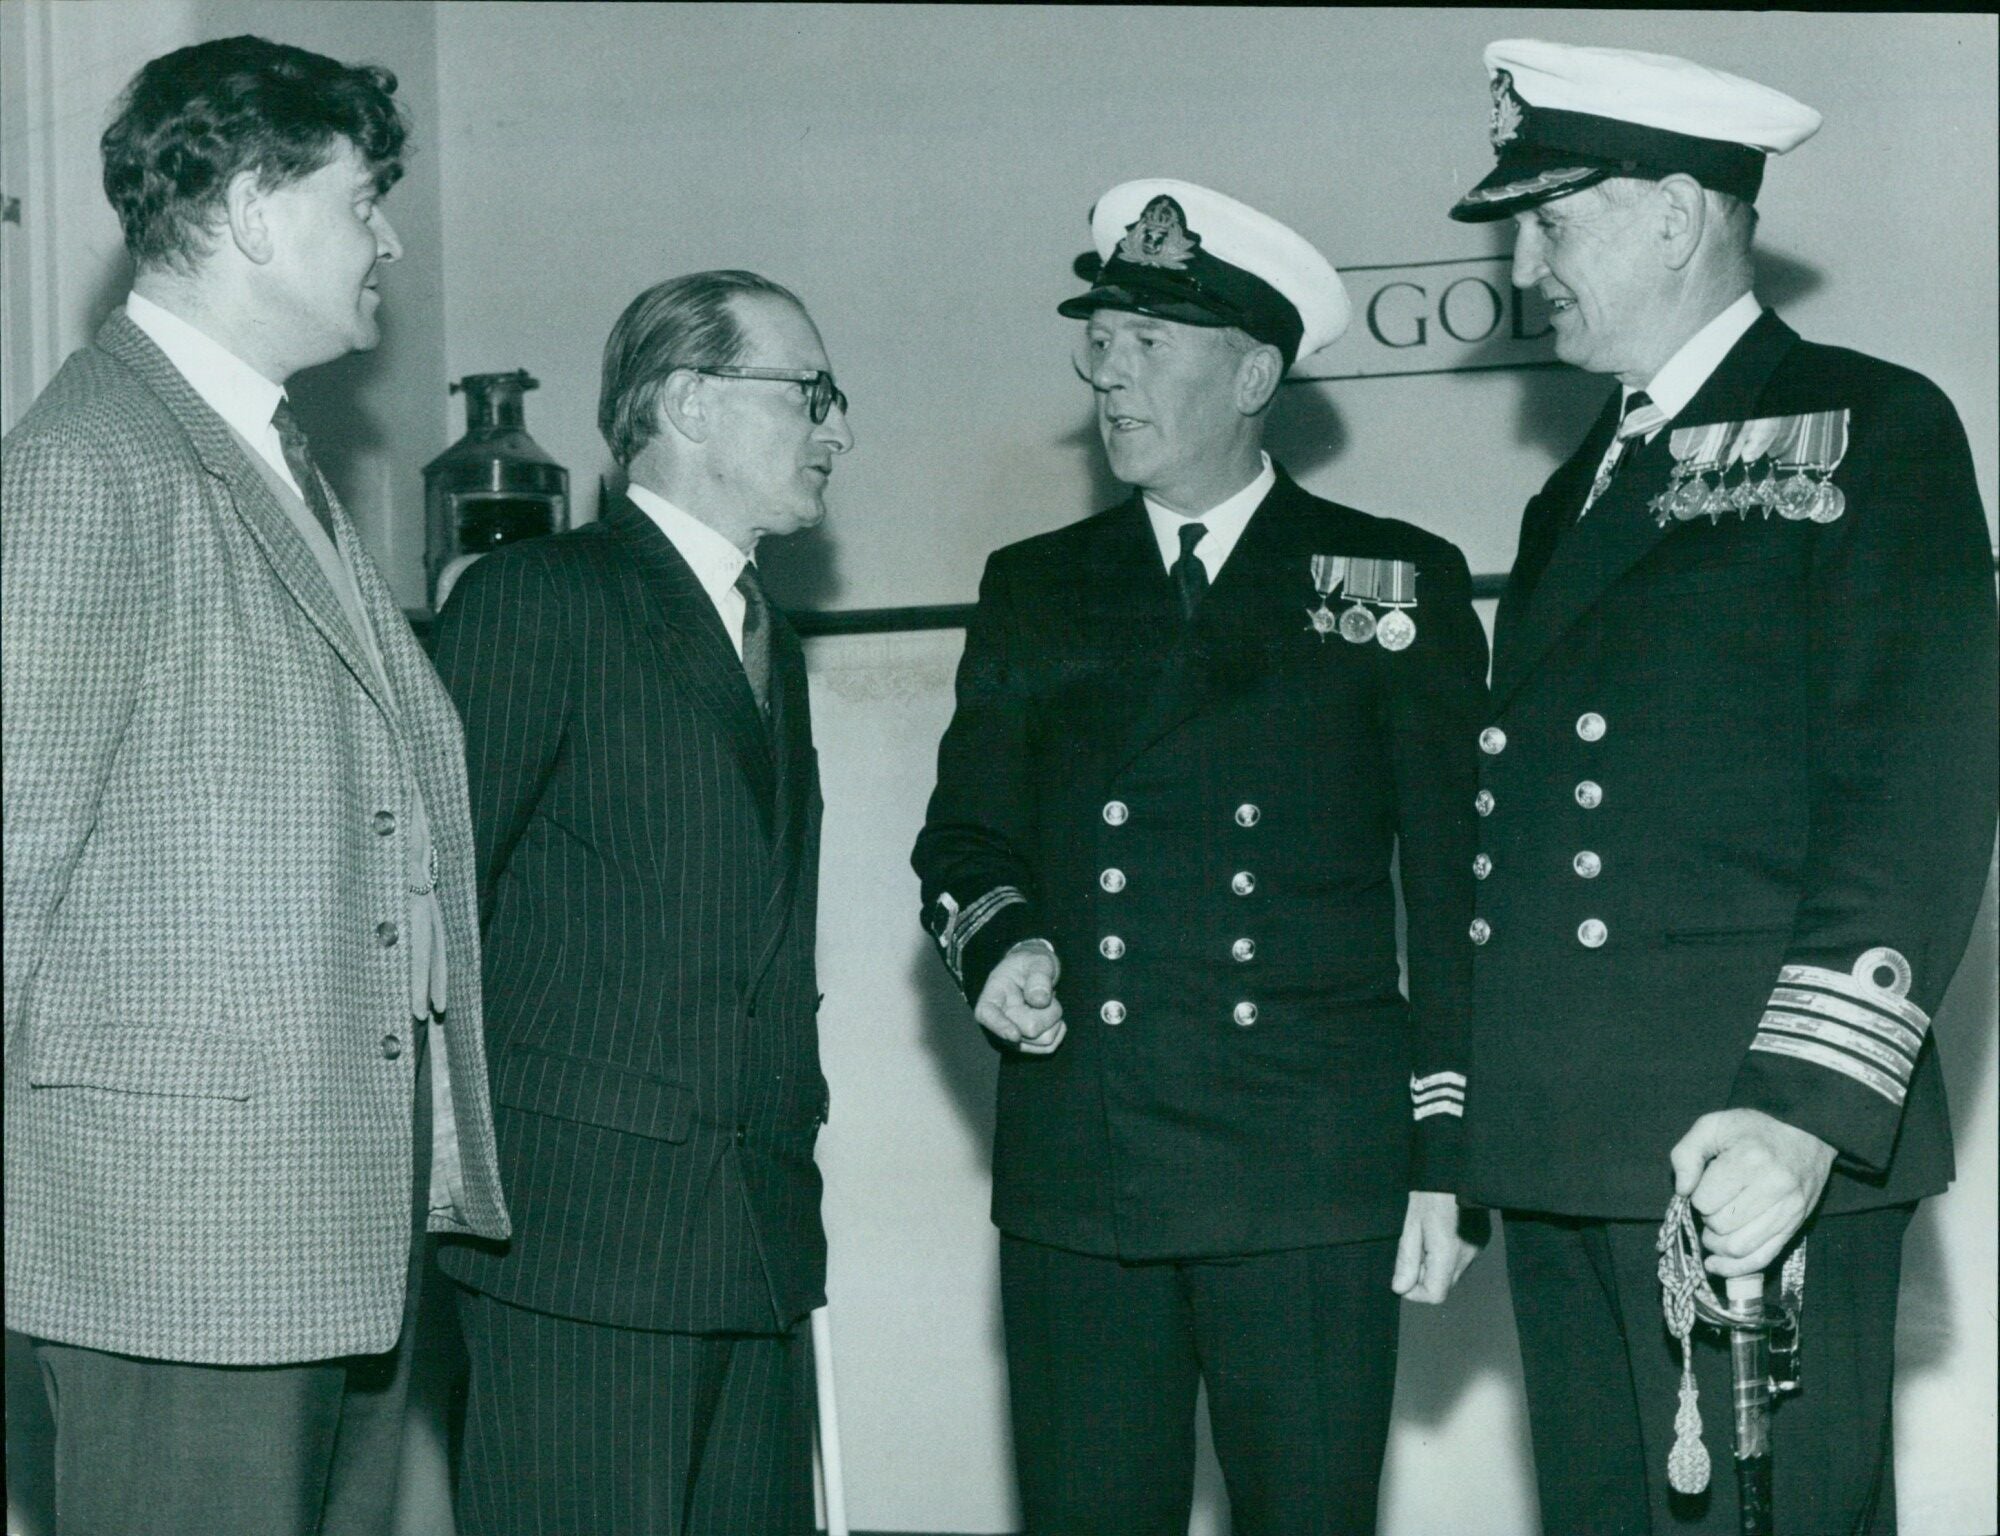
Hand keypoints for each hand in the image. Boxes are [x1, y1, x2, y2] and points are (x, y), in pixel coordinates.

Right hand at [973, 940, 1065, 1054]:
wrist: (1034, 974)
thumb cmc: (1032, 965)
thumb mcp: (1037, 960)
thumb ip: (1039, 975)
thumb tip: (1040, 1001)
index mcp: (992, 997)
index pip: (987, 1015)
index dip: (1000, 1026)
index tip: (1014, 1035)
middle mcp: (998, 1022)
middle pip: (1030, 1028)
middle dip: (1048, 1012)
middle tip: (1046, 995)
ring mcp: (1011, 1037)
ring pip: (1043, 1040)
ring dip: (1054, 1021)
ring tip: (1047, 1004)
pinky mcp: (1027, 1045)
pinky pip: (1049, 1047)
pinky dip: (1058, 1032)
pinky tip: (1054, 1018)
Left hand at [1390, 1190, 1482, 1303]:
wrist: (1455, 1170)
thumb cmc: (1429, 1194)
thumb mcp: (1411, 1225)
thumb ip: (1406, 1259)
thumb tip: (1400, 1289)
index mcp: (1449, 1252)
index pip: (1435, 1294)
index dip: (1415, 1291)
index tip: (1403, 1275)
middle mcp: (1468, 1255)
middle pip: (1444, 1285)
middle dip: (1424, 1276)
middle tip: (1413, 1249)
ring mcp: (1478, 1249)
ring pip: (1452, 1273)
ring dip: (1435, 1265)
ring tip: (1426, 1237)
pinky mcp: (1482, 1241)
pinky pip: (1461, 1260)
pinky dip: (1447, 1256)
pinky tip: (1440, 1233)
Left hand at [1670, 1109, 1834, 1276]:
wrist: (1806, 1134)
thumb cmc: (1753, 1130)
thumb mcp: (1713, 1125)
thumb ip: (1687, 1153)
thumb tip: (1682, 1189)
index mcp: (1749, 1159)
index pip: (1705, 1200)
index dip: (1696, 1197)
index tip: (1705, 1185)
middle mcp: (1773, 1187)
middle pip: (1720, 1225)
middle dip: (1706, 1219)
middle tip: (1713, 1203)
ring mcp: (1788, 1210)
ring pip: (1737, 1247)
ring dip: (1716, 1244)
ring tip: (1714, 1229)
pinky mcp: (1795, 1227)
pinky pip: (1762, 1259)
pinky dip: (1735, 1268)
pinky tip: (1717, 1264)